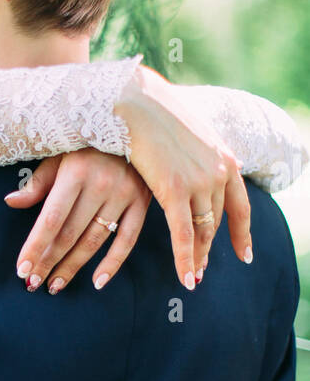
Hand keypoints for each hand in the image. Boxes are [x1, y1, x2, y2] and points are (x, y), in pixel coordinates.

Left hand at [4, 149, 151, 291]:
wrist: (134, 127)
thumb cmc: (86, 144)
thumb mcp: (59, 156)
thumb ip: (37, 183)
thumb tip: (11, 202)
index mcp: (76, 172)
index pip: (51, 219)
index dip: (36, 246)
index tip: (22, 269)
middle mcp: (101, 185)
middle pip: (70, 234)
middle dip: (49, 262)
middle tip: (33, 283)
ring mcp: (124, 195)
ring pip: (95, 241)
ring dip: (73, 267)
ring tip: (55, 285)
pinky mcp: (142, 203)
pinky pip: (127, 240)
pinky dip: (113, 264)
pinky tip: (97, 282)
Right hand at [112, 64, 252, 288]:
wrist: (137, 101)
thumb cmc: (152, 113)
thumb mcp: (186, 133)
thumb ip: (195, 154)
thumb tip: (190, 163)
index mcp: (224, 158)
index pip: (240, 205)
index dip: (241, 233)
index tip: (244, 255)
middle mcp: (219, 171)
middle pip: (216, 221)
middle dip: (210, 249)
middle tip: (203, 271)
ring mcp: (199, 181)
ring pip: (202, 231)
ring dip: (197, 258)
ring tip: (192, 278)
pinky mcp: (175, 190)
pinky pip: (184, 235)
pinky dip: (186, 260)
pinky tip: (186, 279)